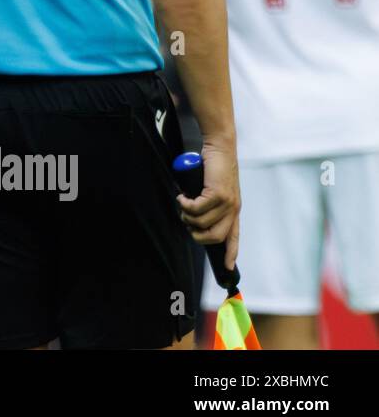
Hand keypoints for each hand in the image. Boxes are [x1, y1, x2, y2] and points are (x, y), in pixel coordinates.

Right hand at [176, 139, 239, 270]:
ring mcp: (227, 202)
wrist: (220, 148)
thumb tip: (193, 216)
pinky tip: (182, 196)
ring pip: (202, 222)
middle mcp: (233, 209)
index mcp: (233, 210)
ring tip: (182, 203)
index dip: (230, 254)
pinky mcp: (218, 194)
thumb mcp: (214, 188)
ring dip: (187, 216)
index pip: (233, 237)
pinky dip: (185, 204)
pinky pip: (197, 208)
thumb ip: (209, 202)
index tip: (227, 268)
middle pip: (215, 236)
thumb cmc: (214, 166)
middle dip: (196, 234)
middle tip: (186, 222)